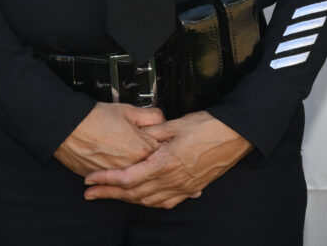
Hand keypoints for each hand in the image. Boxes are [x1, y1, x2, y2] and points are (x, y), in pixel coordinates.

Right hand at [53, 102, 164, 177]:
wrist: (67, 128)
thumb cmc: (94, 119)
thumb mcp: (128, 110)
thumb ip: (150, 116)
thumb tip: (160, 121)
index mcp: (142, 148)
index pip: (162, 149)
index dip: (156, 141)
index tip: (152, 136)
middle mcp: (132, 166)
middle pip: (149, 163)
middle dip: (144, 153)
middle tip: (133, 141)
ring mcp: (118, 175)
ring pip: (132, 172)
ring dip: (131, 163)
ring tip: (119, 148)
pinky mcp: (104, 180)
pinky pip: (116, 177)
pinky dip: (115, 169)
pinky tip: (109, 155)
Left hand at [82, 111, 250, 208]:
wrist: (235, 136)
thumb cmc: (208, 127)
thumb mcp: (175, 124)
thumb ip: (152, 131)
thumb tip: (135, 134)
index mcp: (165, 162)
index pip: (128, 178)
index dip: (107, 180)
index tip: (90, 180)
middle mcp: (172, 179)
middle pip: (133, 193)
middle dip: (109, 194)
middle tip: (90, 193)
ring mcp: (182, 187)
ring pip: (147, 201)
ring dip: (126, 200)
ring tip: (109, 195)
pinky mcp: (191, 189)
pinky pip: (165, 202)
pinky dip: (148, 202)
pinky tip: (141, 199)